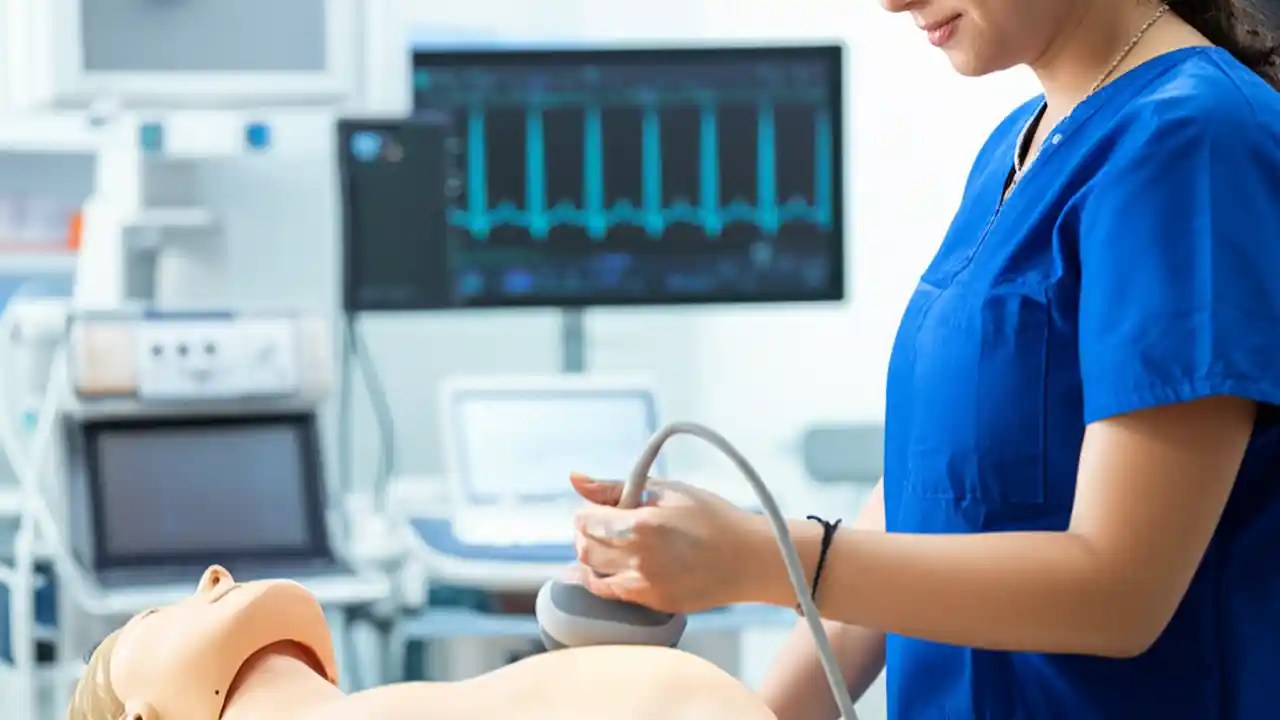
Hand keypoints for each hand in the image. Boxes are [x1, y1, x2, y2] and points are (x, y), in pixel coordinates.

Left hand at [570, 472, 762, 612]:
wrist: (748, 557)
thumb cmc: (711, 516)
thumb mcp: (666, 490)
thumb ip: (614, 487)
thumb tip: (574, 478)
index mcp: (641, 523)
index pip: (586, 520)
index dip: (588, 512)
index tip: (600, 509)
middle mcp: (639, 558)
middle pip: (585, 548)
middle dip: (586, 535)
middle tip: (604, 526)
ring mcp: (646, 585)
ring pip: (594, 573)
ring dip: (594, 557)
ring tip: (614, 545)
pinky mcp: (654, 602)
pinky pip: (612, 593)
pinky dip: (606, 579)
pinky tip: (616, 568)